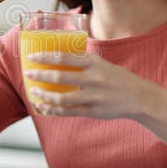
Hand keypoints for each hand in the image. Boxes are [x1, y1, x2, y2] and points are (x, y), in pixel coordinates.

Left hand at [24, 52, 158, 119]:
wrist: (139, 97)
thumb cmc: (117, 77)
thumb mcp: (102, 63)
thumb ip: (83, 61)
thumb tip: (58, 56)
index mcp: (95, 63)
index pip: (65, 57)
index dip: (46, 57)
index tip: (32, 57)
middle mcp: (94, 79)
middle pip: (60, 77)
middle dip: (41, 75)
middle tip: (28, 74)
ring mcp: (94, 97)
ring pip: (62, 98)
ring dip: (44, 96)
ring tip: (34, 92)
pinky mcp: (94, 111)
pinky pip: (68, 111)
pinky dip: (54, 110)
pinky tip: (44, 107)